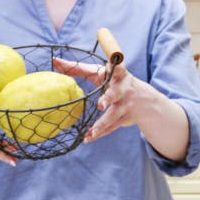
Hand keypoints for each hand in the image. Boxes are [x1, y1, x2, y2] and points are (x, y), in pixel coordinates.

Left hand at [52, 58, 188, 160]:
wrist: (144, 101)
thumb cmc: (114, 82)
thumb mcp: (102, 74)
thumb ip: (80, 69)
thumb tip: (54, 61)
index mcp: (119, 75)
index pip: (117, 69)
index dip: (115, 66)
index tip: (110, 64)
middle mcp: (123, 90)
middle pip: (115, 95)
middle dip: (108, 99)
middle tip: (101, 104)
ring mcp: (125, 106)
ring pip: (113, 115)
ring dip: (103, 123)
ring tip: (93, 130)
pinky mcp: (123, 119)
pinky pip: (110, 127)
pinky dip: (100, 133)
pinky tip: (88, 138)